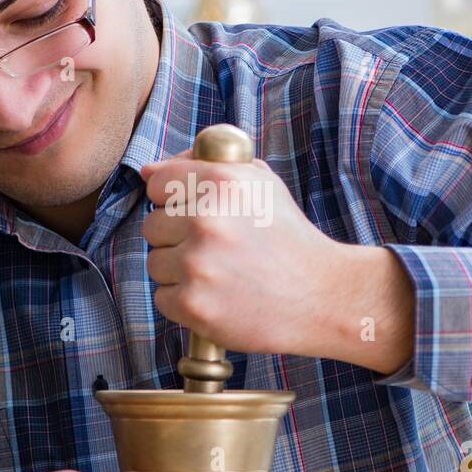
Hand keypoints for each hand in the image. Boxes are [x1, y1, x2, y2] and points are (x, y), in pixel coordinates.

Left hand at [140, 149, 335, 356]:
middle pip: (152, 225)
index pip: (157, 184)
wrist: (322, 296)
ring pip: (155, 263)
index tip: (194, 213)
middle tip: (216, 249)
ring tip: (221, 274)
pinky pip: (163, 298)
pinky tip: (218, 297)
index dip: (174, 200)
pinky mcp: (193, 305)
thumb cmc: (289, 239)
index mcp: (220, 183)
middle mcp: (205, 220)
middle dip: (177, 237)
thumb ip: (206, 167)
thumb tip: (149, 172)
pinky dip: (185, 301)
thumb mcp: (260, 184)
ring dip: (180, 271)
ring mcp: (197, 265)